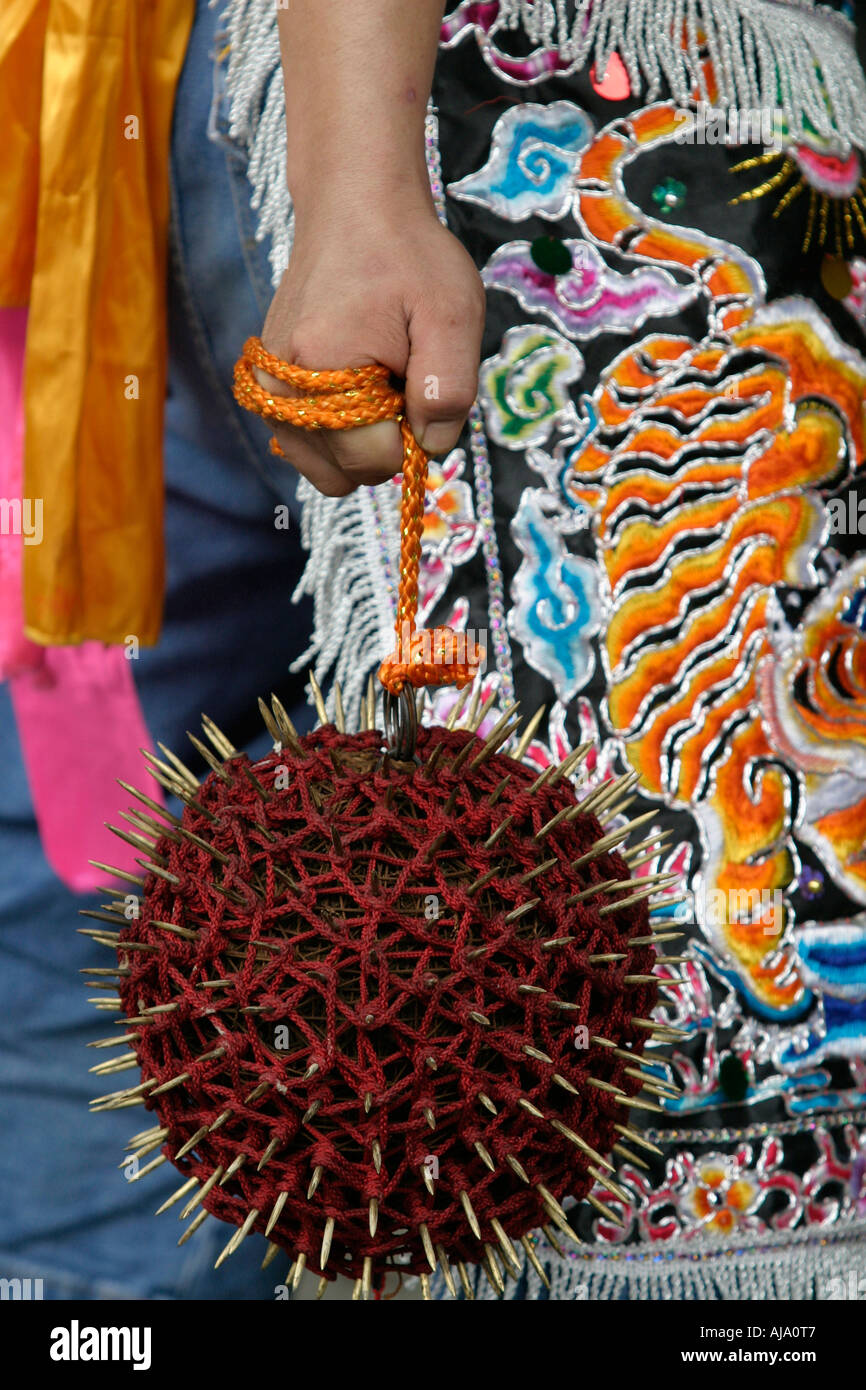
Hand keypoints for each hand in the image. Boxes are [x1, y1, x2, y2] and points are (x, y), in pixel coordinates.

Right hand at [252, 195, 485, 495]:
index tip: (418, 379)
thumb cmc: (408, 256)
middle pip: (349, 472)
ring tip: (377, 377)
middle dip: (386, 440)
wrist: (353, 207)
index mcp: (322, 370)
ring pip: (326, 470)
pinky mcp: (266, 389)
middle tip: (399, 375)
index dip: (413, 432)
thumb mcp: (452, 315)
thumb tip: (430, 449)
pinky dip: (339, 433)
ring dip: (361, 442)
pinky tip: (354, 383)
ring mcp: (267, 391)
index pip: (376, 460)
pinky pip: (309, 448)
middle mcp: (280, 389)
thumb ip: (449, 391)